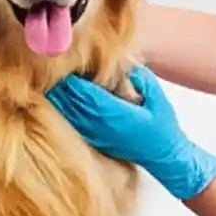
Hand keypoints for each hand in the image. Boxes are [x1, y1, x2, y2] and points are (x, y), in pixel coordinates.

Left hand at [45, 67, 215, 200]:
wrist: (165, 155)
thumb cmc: (163, 125)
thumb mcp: (154, 94)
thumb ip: (135, 76)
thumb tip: (117, 63)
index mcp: (114, 113)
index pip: (84, 92)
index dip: (71, 77)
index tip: (63, 60)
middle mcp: (100, 125)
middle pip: (70, 102)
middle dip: (60, 84)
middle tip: (50, 65)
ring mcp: (95, 134)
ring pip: (68, 112)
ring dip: (59, 96)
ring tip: (52, 79)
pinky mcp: (94, 139)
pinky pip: (73, 121)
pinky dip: (65, 108)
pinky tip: (60, 97)